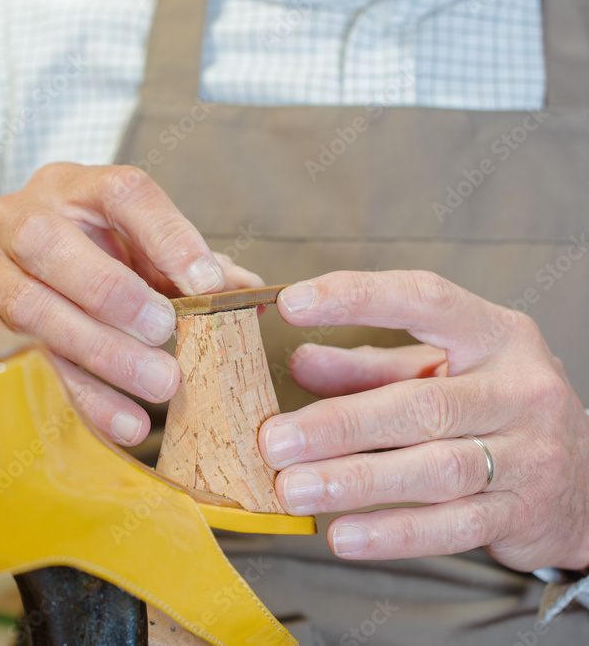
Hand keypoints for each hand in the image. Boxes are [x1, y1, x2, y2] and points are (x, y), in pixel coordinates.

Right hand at [0, 163, 261, 444]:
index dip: (166, 234)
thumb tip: (248, 295)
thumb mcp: (138, 252)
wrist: (14, 277)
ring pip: (29, 310)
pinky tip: (122, 422)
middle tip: (164, 334)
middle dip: (112, 294)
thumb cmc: (93, 262)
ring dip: (98, 355)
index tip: (207, 281)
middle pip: (49, 245)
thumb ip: (186, 268)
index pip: (119, 192)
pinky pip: (18, 363)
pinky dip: (74, 397)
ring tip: (158, 390)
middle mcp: (14, 217)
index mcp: (70, 186)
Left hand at [258, 270, 588, 571]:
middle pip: (421, 405)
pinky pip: (450, 527)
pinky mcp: (522, 514)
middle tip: (274, 440)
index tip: (291, 303)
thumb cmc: (494, 408)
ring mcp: (528, 455)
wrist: (584, 481)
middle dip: (340, 424)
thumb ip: (370, 365)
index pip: (425, 300)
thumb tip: (301, 361)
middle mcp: (518, 390)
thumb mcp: (438, 370)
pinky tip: (342, 535)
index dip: (356, 297)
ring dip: (354, 482)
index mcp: (496, 336)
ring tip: (293, 489)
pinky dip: (392, 534)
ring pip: (433, 469)